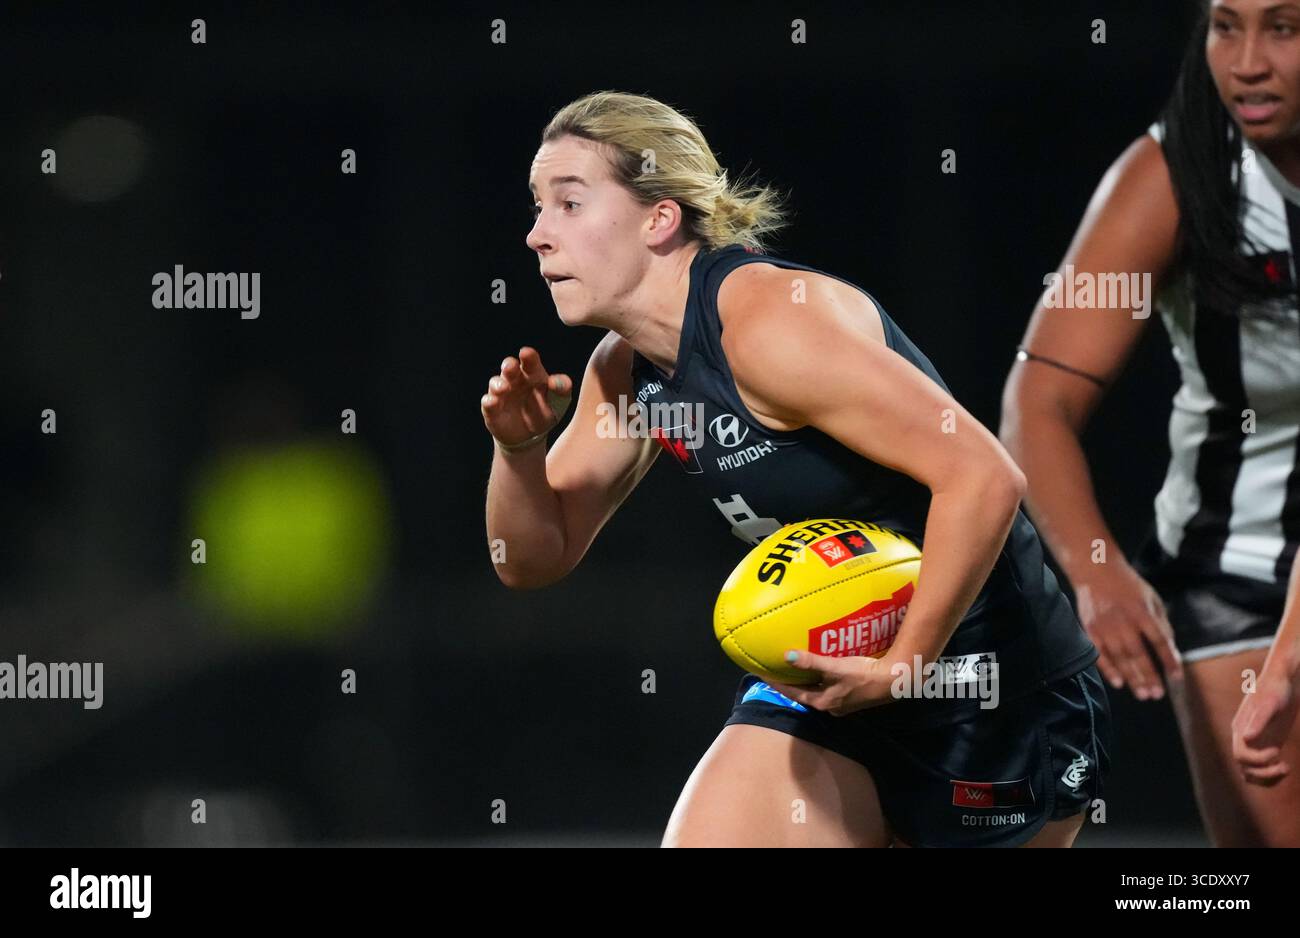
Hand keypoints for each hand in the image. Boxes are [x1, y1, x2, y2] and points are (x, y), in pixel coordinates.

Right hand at [480, 346, 572, 449]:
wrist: (530, 435)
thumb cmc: (545, 410)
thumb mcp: (559, 402)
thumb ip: (562, 389)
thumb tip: (558, 381)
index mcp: (532, 373)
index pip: (530, 361)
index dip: (528, 356)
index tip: (526, 353)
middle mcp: (514, 379)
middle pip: (509, 367)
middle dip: (509, 365)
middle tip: (511, 367)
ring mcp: (501, 393)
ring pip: (495, 383)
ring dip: (498, 384)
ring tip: (504, 388)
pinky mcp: (492, 409)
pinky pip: (487, 402)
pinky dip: (489, 401)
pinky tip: (493, 402)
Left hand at [767, 650, 898, 715]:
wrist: (893, 681)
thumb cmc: (863, 675)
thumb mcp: (835, 667)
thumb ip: (811, 661)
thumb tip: (786, 656)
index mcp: (823, 702)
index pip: (792, 693)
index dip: (777, 683)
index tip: (763, 674)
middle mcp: (830, 706)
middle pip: (804, 693)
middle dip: (790, 682)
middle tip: (777, 670)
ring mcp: (841, 702)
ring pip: (817, 690)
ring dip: (805, 680)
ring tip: (794, 668)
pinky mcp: (851, 696)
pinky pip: (828, 686)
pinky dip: (819, 678)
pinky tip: (820, 669)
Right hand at [1073, 561, 1181, 699]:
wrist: (1095, 570)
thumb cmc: (1128, 585)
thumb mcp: (1151, 598)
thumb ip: (1161, 622)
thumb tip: (1170, 648)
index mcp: (1142, 612)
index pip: (1160, 641)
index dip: (1169, 660)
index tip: (1177, 678)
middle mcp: (1124, 621)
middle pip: (1139, 654)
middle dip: (1149, 676)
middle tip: (1157, 695)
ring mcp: (1105, 626)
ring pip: (1120, 658)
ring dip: (1132, 678)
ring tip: (1143, 695)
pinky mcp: (1090, 629)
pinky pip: (1100, 654)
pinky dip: (1108, 670)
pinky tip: (1118, 683)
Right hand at [1232, 670, 1298, 785]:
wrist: (1285, 683)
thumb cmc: (1277, 690)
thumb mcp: (1270, 703)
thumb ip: (1258, 720)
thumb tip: (1247, 738)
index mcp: (1241, 728)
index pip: (1240, 755)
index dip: (1258, 760)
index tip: (1277, 752)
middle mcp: (1245, 738)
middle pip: (1244, 768)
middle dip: (1264, 773)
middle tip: (1285, 767)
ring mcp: (1256, 742)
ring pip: (1251, 773)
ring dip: (1267, 778)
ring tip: (1286, 769)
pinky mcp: (1269, 743)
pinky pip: (1264, 768)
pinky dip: (1273, 774)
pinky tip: (1287, 766)